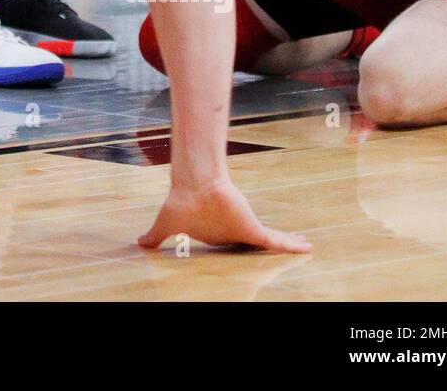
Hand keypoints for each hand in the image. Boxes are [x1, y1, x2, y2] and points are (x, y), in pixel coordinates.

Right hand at [139, 176, 309, 253]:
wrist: (193, 186)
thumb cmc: (181, 203)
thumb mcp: (166, 224)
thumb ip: (155, 236)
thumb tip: (138, 243)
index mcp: (217, 236)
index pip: (233, 248)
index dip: (241, 254)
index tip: (248, 260)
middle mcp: (233, 234)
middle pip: (254, 249)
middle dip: (266, 253)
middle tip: (279, 260)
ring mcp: (245, 231)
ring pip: (269, 245)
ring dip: (285, 246)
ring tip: (300, 248)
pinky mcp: (253, 229)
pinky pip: (276, 242)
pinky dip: (292, 245)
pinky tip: (307, 247)